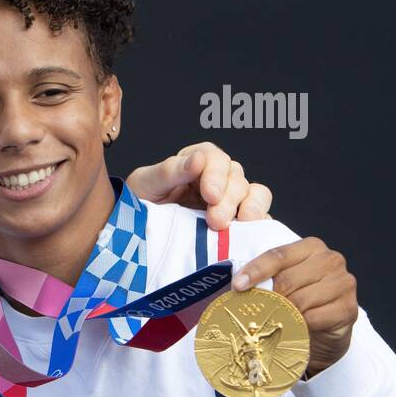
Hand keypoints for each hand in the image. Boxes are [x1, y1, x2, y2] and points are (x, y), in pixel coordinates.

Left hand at [126, 142, 271, 230]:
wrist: (135, 238)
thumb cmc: (138, 205)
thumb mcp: (145, 185)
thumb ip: (170, 171)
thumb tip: (198, 159)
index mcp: (196, 164)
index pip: (214, 158)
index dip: (216, 174)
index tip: (210, 194)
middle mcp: (218, 179)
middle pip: (236, 179)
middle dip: (228, 199)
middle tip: (216, 221)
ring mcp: (230, 202)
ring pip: (256, 195)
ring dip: (252, 208)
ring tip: (243, 224)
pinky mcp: (238, 225)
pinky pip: (260, 222)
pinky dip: (260, 228)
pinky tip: (251, 237)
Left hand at [232, 237, 357, 377]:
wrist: (322, 332)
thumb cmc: (296, 302)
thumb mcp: (279, 283)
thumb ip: (264, 276)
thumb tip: (235, 282)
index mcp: (311, 247)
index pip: (278, 255)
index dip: (255, 270)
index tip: (238, 286)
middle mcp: (331, 260)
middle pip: (287, 279)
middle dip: (267, 297)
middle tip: (254, 311)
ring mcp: (343, 283)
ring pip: (300, 299)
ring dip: (281, 313)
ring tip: (272, 320)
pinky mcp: (348, 308)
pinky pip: (314, 317)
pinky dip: (298, 325)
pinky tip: (293, 328)